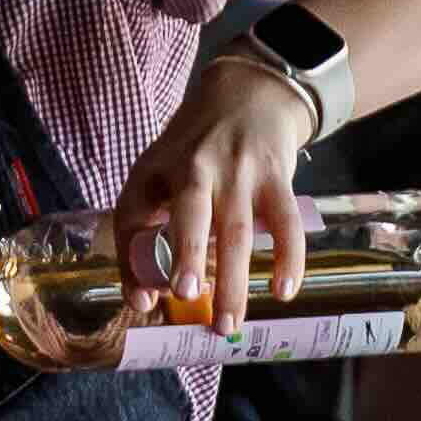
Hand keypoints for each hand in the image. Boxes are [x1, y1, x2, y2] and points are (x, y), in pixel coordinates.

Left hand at [115, 49, 317, 320]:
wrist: (248, 96)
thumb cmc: (195, 151)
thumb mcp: (160, 173)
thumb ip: (149, 229)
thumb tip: (146, 302)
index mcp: (157, 168)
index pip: (133, 213)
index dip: (132, 260)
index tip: (143, 302)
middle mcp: (196, 166)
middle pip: (191, 212)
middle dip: (187, 253)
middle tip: (185, 294)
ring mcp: (239, 170)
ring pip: (237, 229)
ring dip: (234, 280)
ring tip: (229, 324)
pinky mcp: (276, 175)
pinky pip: (284, 221)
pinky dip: (288, 257)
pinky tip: (284, 290)